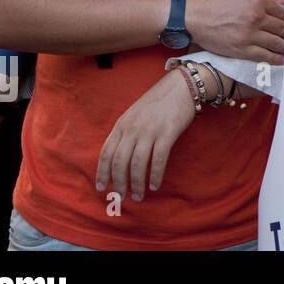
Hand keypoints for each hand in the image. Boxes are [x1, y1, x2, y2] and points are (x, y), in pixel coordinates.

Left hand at [96, 69, 196, 201]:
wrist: (181, 86)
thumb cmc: (158, 102)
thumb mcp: (134, 114)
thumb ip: (125, 133)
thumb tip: (118, 158)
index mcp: (122, 124)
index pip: (106, 153)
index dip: (102, 173)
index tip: (101, 188)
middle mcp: (133, 129)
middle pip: (120, 162)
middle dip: (119, 183)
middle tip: (121, 197)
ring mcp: (150, 131)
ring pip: (138, 164)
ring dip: (137, 184)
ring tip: (138, 196)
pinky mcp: (168, 133)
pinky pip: (158, 159)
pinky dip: (155, 175)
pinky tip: (155, 185)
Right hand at [186, 0, 283, 64]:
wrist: (192, 17)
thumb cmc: (213, 4)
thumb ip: (262, 1)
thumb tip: (282, 2)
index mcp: (257, 2)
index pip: (281, 13)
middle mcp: (256, 18)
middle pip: (282, 28)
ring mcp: (250, 35)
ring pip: (276, 43)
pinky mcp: (242, 49)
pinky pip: (265, 56)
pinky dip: (276, 58)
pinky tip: (282, 60)